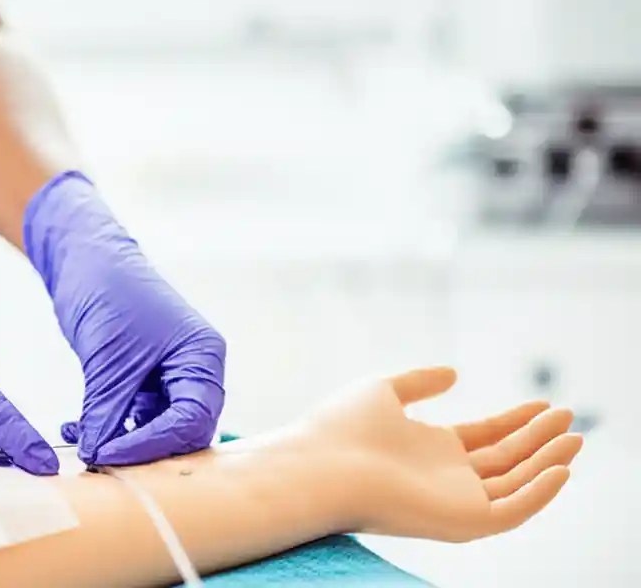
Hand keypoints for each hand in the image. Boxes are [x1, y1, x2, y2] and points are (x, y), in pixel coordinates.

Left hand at [25, 172, 225, 465]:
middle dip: (140, 449)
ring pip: (154, 427)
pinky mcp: (143, 377)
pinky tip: (78, 427)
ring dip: (119, 439)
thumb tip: (96, 457)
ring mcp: (169, 374)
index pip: (191, 420)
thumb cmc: (108, 291)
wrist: (82, 257)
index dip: (152, 444)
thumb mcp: (107, 358)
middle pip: (181, 431)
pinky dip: (108, 424)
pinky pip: (133, 414)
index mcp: (202, 357)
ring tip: (82, 441)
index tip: (108, 454)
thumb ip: (106, 411)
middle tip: (99, 460)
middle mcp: (194, 369)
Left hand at [303, 367, 580, 541]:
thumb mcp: (383, 391)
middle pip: (506, 459)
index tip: (544, 403)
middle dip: (539, 438)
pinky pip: (512, 511)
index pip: (485, 437)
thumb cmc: (341, 428)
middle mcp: (445, 478)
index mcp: (429, 450)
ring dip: (548, 460)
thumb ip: (419, 382)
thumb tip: (455, 373)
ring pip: (515, 483)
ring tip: (573, 435)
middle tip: (569, 415)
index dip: (516, 421)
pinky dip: (540, 493)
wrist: (320, 465)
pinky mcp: (461, 522)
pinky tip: (560, 467)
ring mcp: (455, 501)